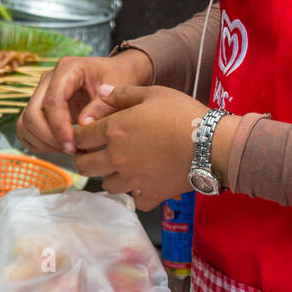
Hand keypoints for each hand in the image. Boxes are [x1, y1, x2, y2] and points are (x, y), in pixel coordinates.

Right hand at [16, 49, 152, 155]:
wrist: (116, 73)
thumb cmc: (118, 79)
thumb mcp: (118, 91)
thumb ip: (101, 107)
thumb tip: (83, 124)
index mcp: (68, 68)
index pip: (53, 101)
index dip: (60, 127)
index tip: (73, 146)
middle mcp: (49, 78)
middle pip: (32, 113)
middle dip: (49, 138)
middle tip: (72, 150)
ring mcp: (41, 91)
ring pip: (25, 123)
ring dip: (43, 142)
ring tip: (69, 149)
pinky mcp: (39, 105)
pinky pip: (26, 128)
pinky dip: (38, 142)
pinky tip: (60, 147)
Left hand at [73, 84, 239, 210]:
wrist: (212, 143)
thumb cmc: (183, 113)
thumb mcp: (154, 93)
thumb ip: (124, 94)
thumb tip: (101, 91)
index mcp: (115, 130)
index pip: (80, 137)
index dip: (79, 135)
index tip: (85, 135)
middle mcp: (118, 157)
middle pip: (84, 166)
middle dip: (84, 158)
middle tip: (94, 154)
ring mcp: (134, 179)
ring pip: (107, 185)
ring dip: (110, 176)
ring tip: (122, 168)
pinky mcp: (152, 194)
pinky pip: (136, 200)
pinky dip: (139, 194)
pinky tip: (146, 183)